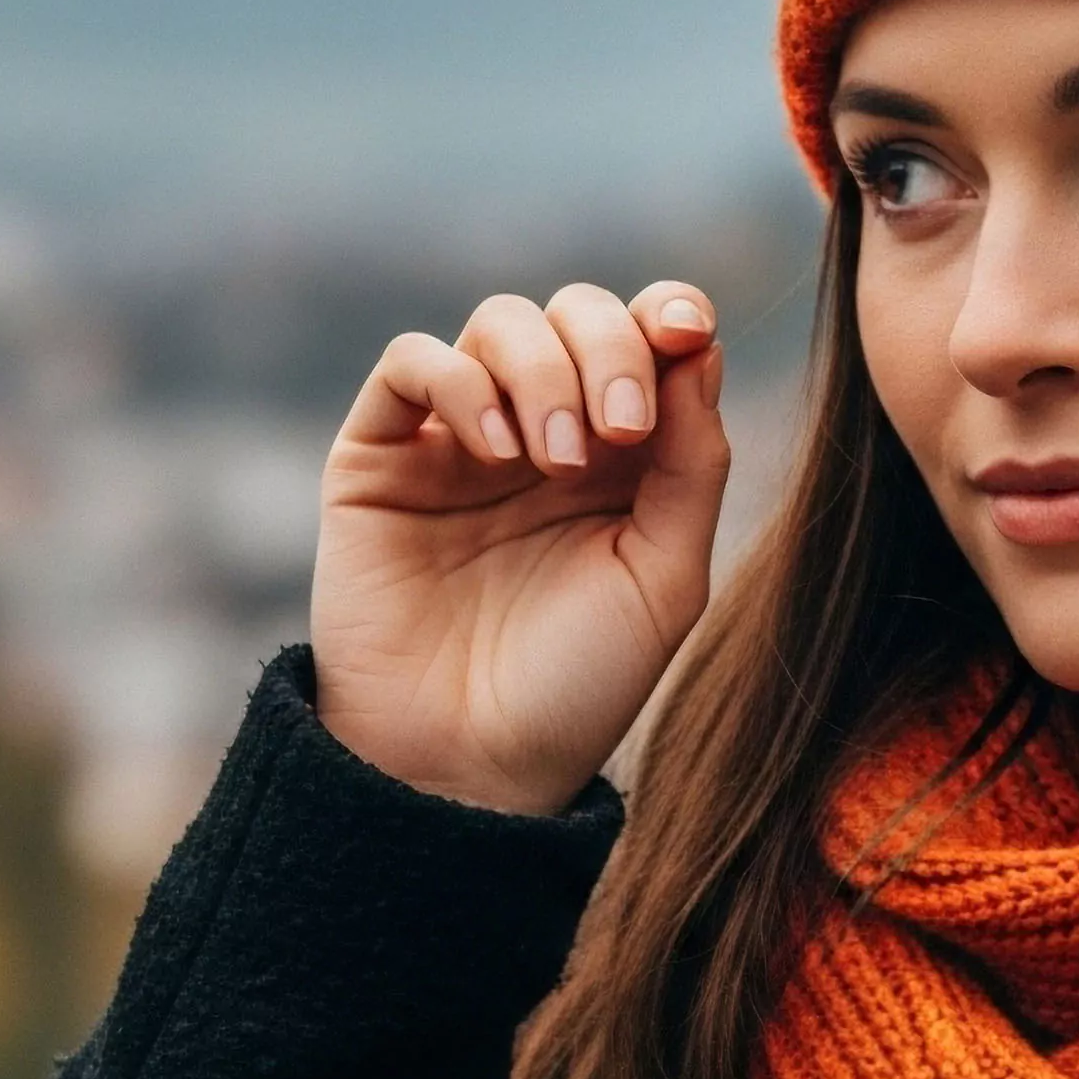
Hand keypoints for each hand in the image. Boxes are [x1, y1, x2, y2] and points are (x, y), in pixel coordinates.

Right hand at [309, 281, 729, 814]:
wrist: (466, 766)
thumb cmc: (575, 687)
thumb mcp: (666, 579)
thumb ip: (692, 462)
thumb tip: (699, 345)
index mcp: (620, 456)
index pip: (646, 337)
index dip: (668, 312)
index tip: (687, 332)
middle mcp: (542, 431)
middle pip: (576, 312)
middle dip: (609, 348)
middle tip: (618, 433)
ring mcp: (457, 439)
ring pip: (499, 323)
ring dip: (542, 371)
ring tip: (551, 463)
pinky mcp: (379, 456)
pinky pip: (410, 362)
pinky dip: (460, 382)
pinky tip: (494, 452)